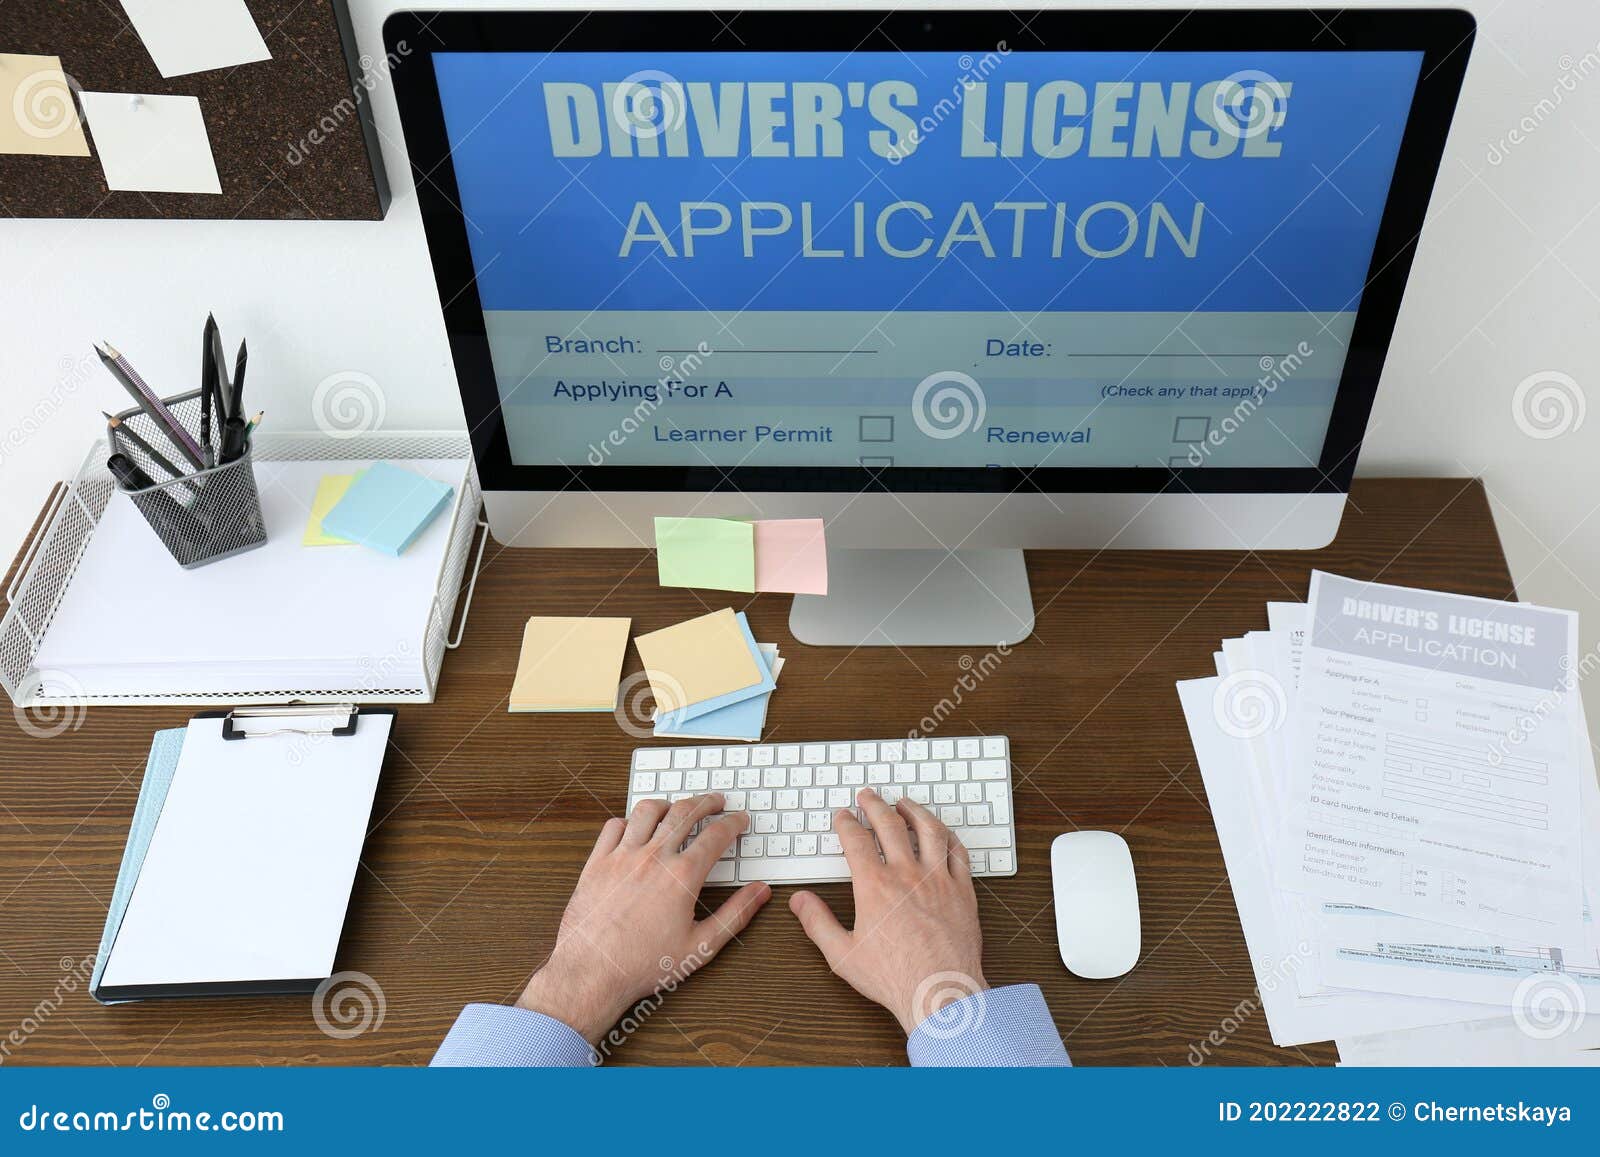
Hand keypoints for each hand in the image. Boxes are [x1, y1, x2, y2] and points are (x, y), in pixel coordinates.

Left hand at [516, 793, 770, 1043]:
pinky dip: (628, 820)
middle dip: (706, 801)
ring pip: (648, 811)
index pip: (716, 835)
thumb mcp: (701, 947)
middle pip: (685, 812)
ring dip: (669, 803)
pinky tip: (635, 827)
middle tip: (716, 800)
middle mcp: (653, 858)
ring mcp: (622, 857)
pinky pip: (613, 826)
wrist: (592, 973)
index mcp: (682, 876)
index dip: (733, 822)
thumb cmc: (643, 964)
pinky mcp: (597, 863)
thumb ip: (735, 915)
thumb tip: (760, 893)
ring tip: (678, 806)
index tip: (739, 819)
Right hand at [789, 788, 987, 1033]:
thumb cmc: (894, 977)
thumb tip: (799, 901)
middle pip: (890, 825)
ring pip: (929, 830)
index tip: (842, 815)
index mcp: (875, 886)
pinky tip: (943, 832)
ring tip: (905, 802)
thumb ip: (818, 923)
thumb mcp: (842, 954)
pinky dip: (948, 836)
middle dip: (875, 805)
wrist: (940, 993)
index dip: (846, 823)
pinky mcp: (962, 891)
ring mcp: (938, 880)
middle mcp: (907, 874)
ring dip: (915, 811)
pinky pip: (958, 852)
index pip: (856, 840)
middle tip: (868, 795)